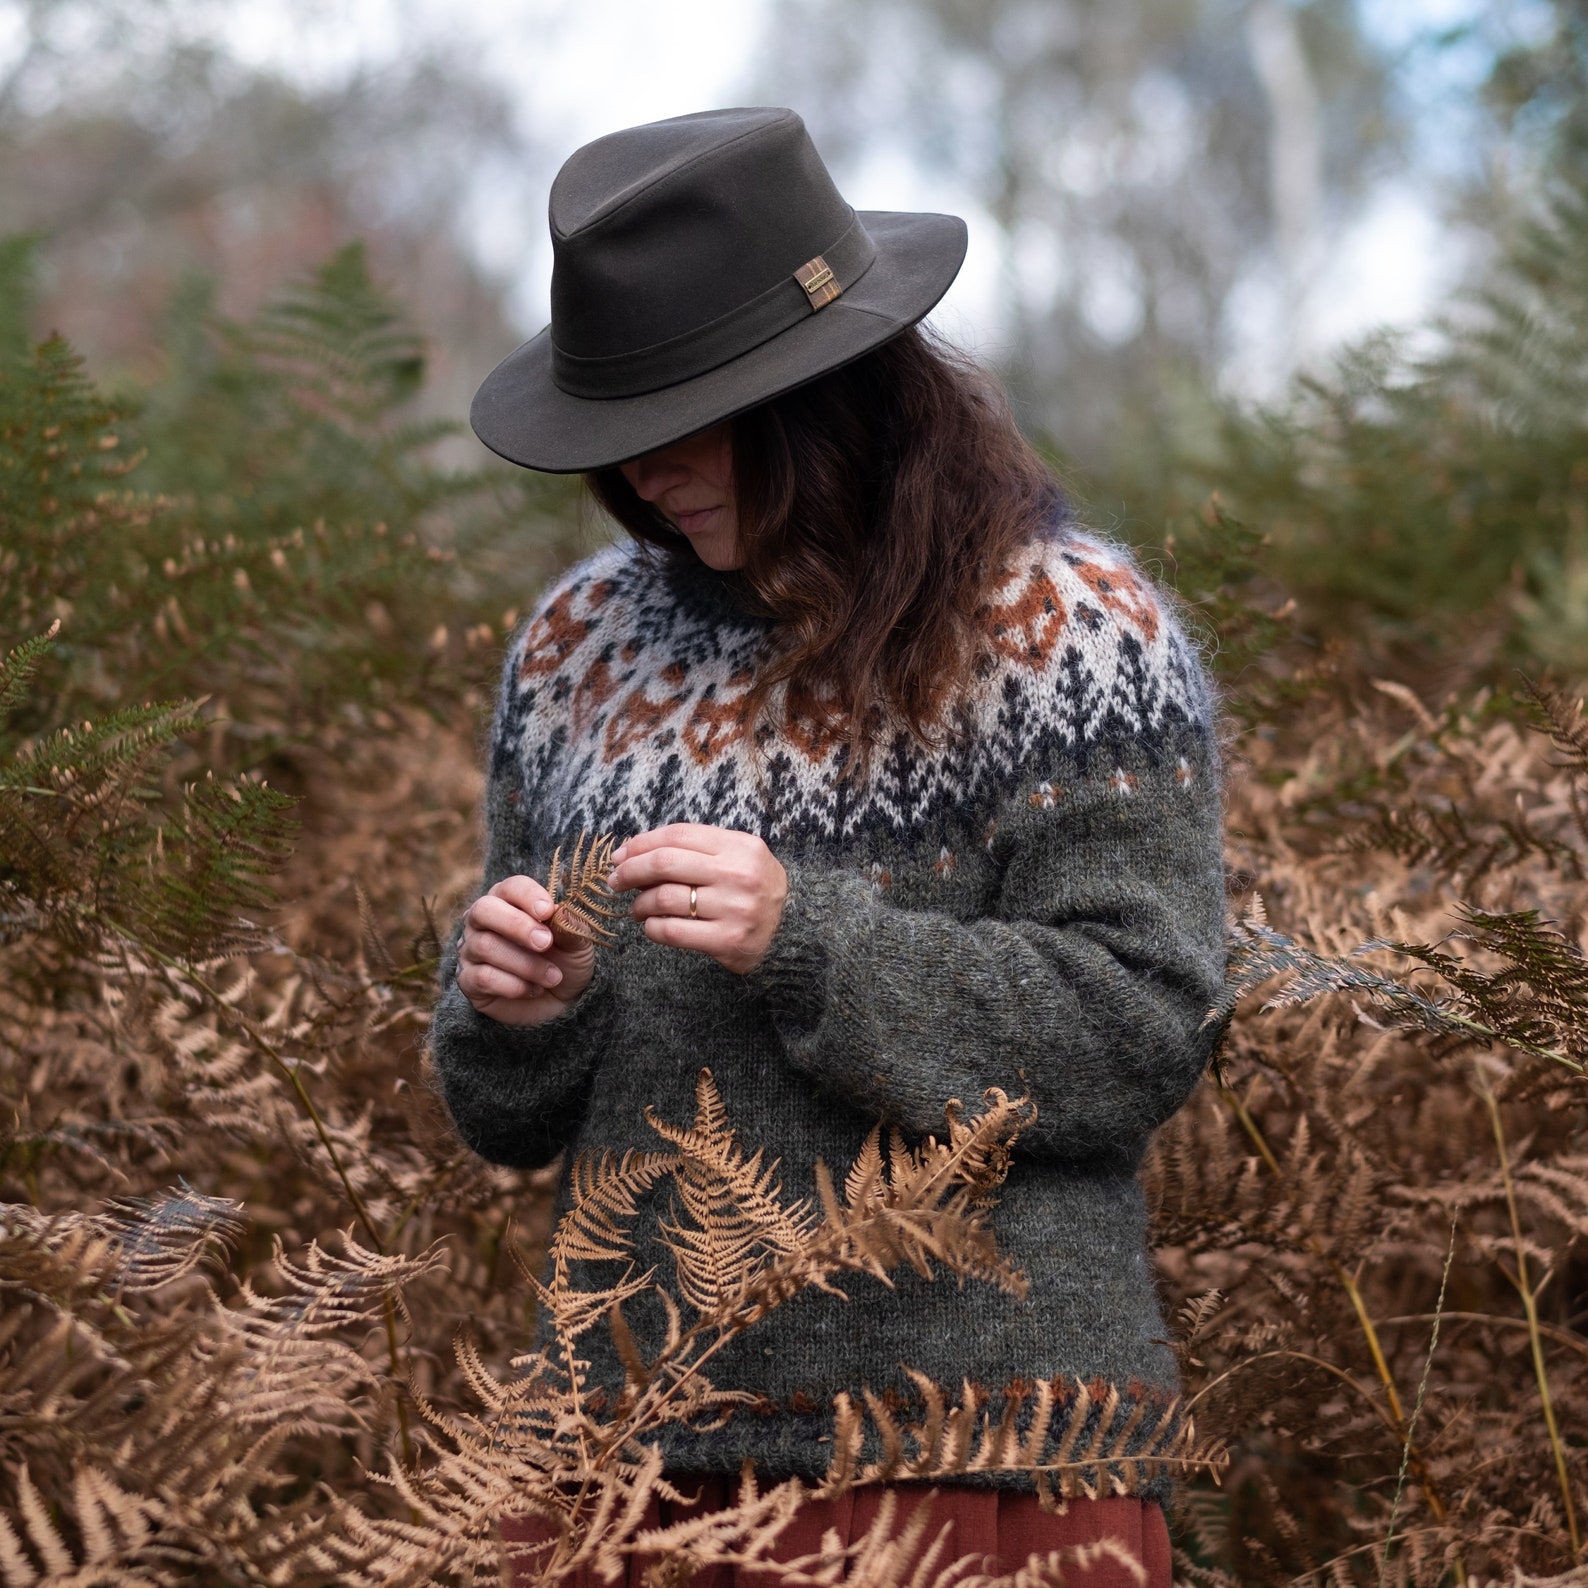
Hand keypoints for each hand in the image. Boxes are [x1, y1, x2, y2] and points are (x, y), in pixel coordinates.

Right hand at [456, 875, 596, 1025]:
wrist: (560, 1003)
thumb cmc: (565, 961)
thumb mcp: (576, 944)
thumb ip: (569, 926)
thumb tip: (560, 911)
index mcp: (509, 901)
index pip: (510, 887)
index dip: (527, 896)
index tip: (548, 911)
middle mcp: (482, 920)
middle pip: (484, 910)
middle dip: (517, 925)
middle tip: (545, 943)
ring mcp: (471, 949)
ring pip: (486, 946)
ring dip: (525, 964)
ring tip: (552, 977)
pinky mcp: (467, 980)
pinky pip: (483, 977)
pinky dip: (514, 985)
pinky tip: (533, 989)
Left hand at [607, 824, 787, 974]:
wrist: (794, 933)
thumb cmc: (755, 890)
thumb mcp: (739, 857)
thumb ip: (698, 849)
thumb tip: (636, 850)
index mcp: (741, 846)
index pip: (678, 835)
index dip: (641, 843)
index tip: (621, 854)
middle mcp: (738, 874)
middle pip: (665, 863)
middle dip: (631, 870)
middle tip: (616, 880)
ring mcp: (734, 908)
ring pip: (664, 898)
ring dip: (640, 903)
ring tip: (637, 907)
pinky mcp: (728, 940)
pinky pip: (672, 931)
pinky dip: (652, 928)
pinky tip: (652, 926)